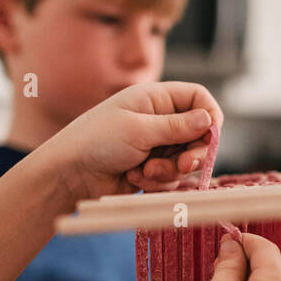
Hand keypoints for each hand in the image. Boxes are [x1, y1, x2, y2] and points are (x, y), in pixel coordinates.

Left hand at [42, 81, 223, 201]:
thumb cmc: (97, 141)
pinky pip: (172, 178)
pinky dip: (158, 181)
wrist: (70, 174)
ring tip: (146, 172)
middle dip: (193, 153)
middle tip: (183, 166)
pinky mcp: (152, 170)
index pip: (199, 98)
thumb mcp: (139, 129)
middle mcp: (159, 120)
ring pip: (186, 160)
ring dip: (170, 170)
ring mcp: (156, 146)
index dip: (210, 116)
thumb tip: (209, 119)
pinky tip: (134, 178)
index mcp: (156, 99)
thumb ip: (177, 126)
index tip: (210, 136)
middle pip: (199, 135)